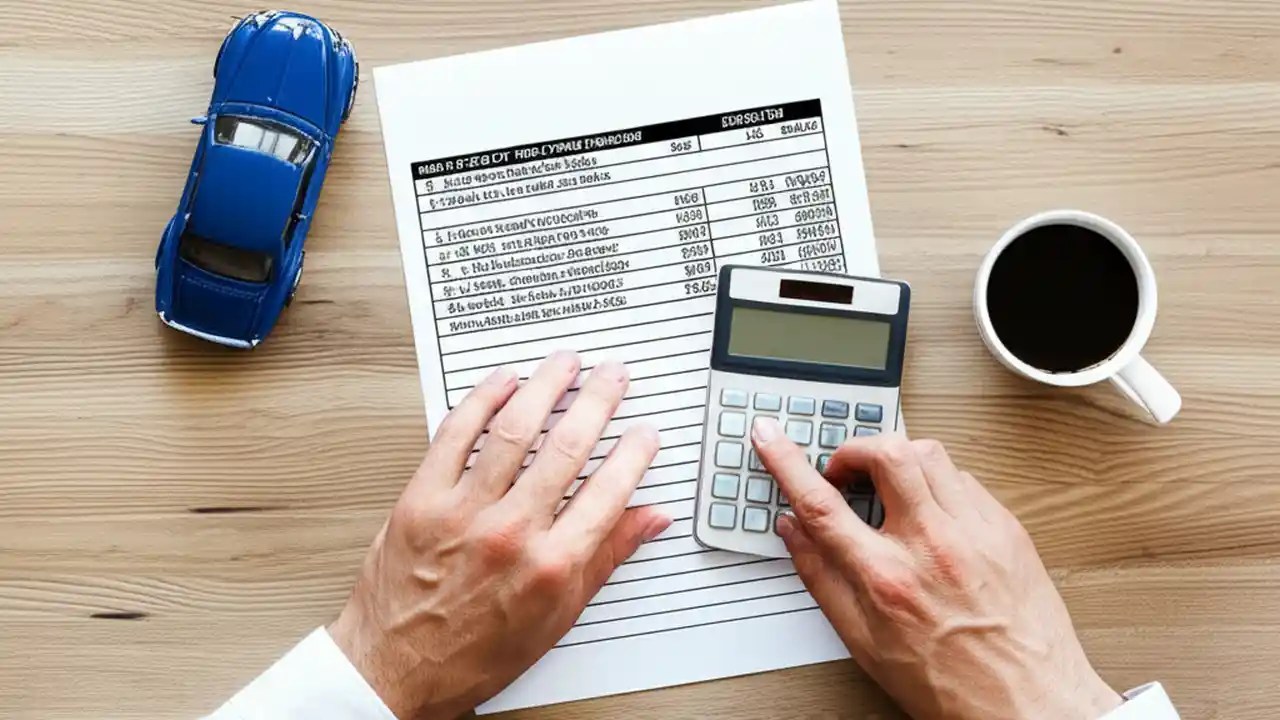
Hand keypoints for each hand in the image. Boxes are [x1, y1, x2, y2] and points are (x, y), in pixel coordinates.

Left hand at [329, 352, 668, 719]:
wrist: (397, 671)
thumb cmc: (474, 653)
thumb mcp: (556, 616)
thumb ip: (605, 557)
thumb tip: (648, 521)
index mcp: (551, 565)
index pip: (609, 490)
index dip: (634, 453)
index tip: (645, 432)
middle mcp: (510, 533)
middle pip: (567, 447)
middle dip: (598, 401)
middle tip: (613, 376)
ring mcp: (462, 512)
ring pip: (513, 430)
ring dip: (545, 387)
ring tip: (565, 364)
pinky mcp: (421, 500)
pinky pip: (455, 435)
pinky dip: (480, 400)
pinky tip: (502, 381)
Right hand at [753, 422, 1121, 719]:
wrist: (1029, 705)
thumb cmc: (953, 685)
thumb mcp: (865, 644)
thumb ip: (822, 579)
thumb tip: (795, 533)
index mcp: (889, 579)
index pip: (822, 503)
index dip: (786, 462)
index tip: (769, 438)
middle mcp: (933, 546)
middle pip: (886, 454)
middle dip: (854, 449)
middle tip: (844, 469)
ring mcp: (976, 532)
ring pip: (929, 454)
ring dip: (897, 459)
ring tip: (887, 487)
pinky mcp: (1007, 529)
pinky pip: (965, 479)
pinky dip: (938, 482)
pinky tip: (930, 509)